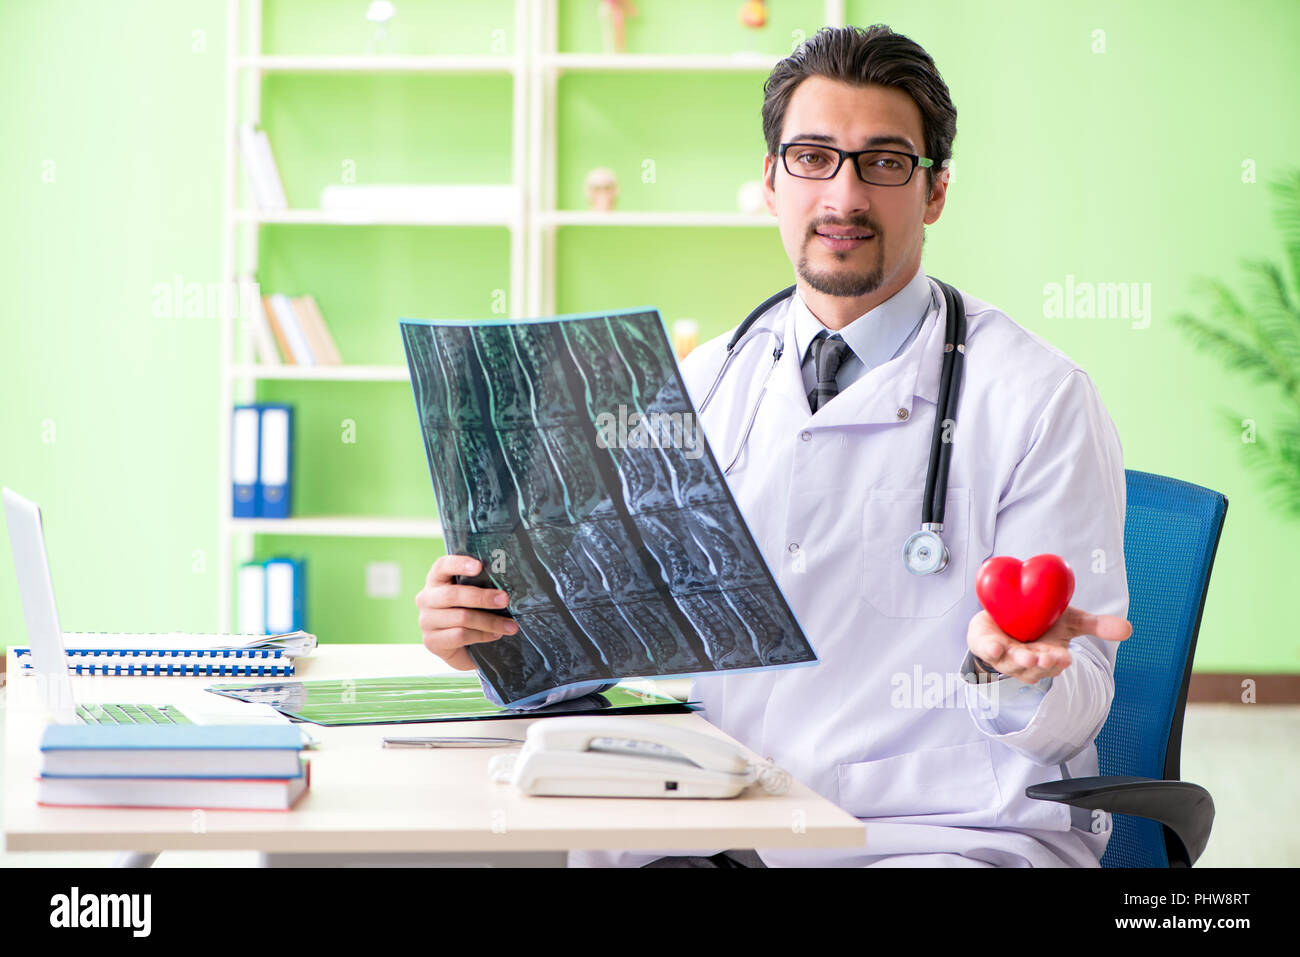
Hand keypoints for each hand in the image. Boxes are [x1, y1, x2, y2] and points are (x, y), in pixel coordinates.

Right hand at [415, 555, 515, 669]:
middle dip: (482, 597)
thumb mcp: (470, 597)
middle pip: (452, 595)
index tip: (479, 566)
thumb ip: (479, 586)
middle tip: (504, 600)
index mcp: (436, 581)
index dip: (459, 564)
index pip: (442, 566)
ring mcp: (426, 621)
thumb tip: (504, 588)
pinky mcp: (431, 641)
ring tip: (510, 625)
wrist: (455, 646)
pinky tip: (495, 635)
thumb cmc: (465, 613)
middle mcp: (426, 599)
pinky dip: (482, 635)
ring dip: (490, 622)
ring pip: (461, 618)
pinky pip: (461, 635)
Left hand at [966, 605, 1131, 684]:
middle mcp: (1028, 660)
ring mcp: (1006, 656)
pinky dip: (990, 650)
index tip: (1064, 657)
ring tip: (1027, 656)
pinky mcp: (987, 645)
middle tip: (1047, 658)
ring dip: (1020, 661)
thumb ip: (1096, 626)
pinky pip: (986, 651)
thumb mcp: (1070, 621)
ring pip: (1013, 663)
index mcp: (1049, 656)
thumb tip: (1129, 629)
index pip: (1055, 663)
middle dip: (1041, 664)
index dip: (1058, 662)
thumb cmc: (1040, 622)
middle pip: (1035, 667)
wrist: (1004, 614)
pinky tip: (995, 647)